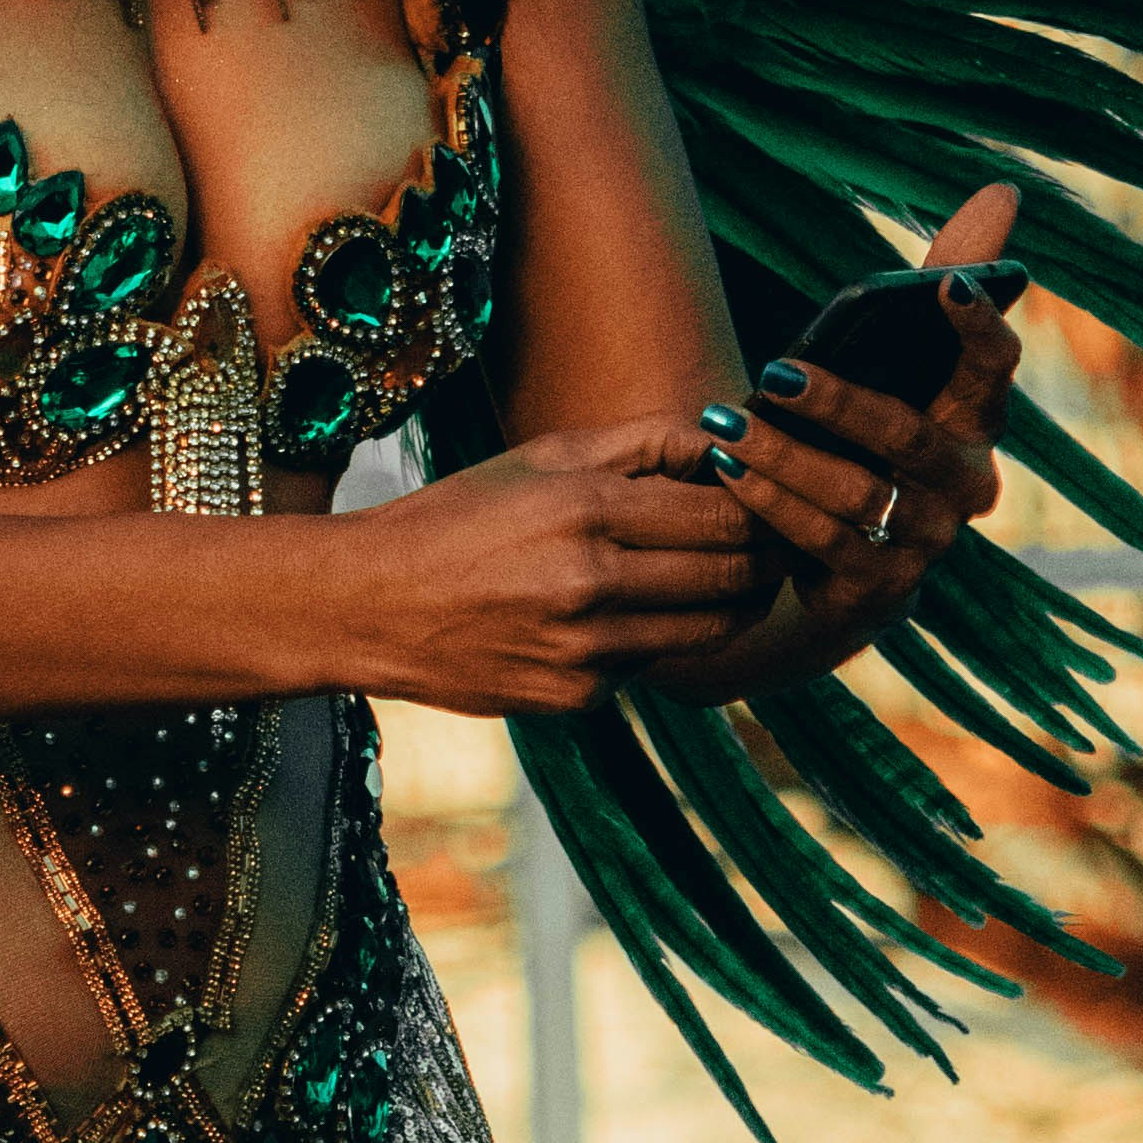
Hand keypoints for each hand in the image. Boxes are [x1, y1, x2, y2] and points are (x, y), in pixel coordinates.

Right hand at [331, 419, 768, 717]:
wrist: (368, 604)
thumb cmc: (458, 517)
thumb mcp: (542, 457)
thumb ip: (644, 443)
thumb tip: (729, 443)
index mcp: (583, 510)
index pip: (725, 514)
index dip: (762, 506)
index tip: (768, 495)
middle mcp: (589, 584)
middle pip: (733, 577)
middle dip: (766, 556)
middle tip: (774, 538)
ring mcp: (585, 651)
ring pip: (709, 632)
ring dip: (734, 604)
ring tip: (727, 575)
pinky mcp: (575, 699)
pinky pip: (650, 664)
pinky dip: (656, 638)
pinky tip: (627, 613)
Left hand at [704, 181, 1023, 653]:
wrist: (835, 555)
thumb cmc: (867, 429)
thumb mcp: (899, 357)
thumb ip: (947, 276)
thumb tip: (1003, 190)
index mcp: (977, 419)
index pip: (995, 370)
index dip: (980, 329)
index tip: (949, 287)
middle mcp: (965, 485)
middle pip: (910, 439)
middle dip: (841, 403)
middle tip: (775, 369)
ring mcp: (926, 543)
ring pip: (857, 492)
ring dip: (785, 456)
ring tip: (725, 422)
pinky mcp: (878, 589)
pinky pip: (824, 543)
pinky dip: (771, 505)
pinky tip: (726, 471)